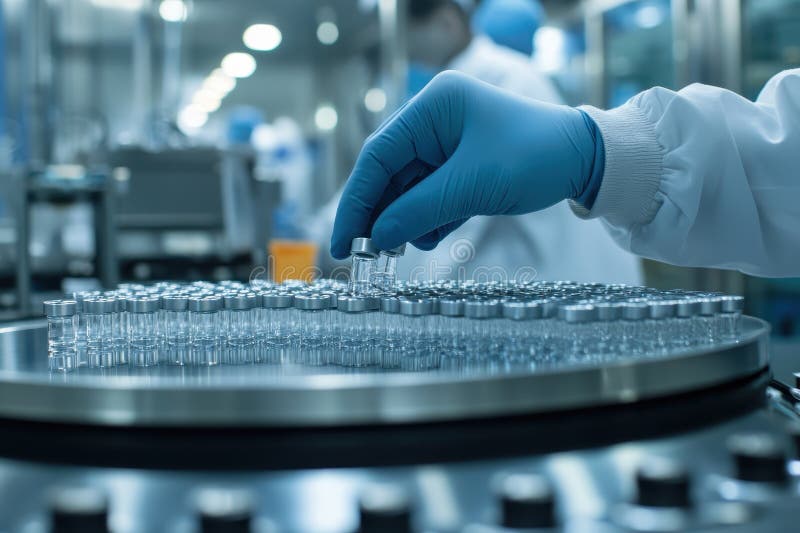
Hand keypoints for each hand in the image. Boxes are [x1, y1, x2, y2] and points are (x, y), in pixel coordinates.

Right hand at [330, 70, 603, 258]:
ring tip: (409, 246)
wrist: (585, 161)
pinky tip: (432, 235)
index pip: (378, 155)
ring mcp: (445, 143)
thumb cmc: (534, 158)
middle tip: (365, 255)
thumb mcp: (471, 186)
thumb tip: (376, 236)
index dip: (356, 201)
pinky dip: (427, 218)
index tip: (342, 242)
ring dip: (406, 221)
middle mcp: (433, 120)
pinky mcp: (457, 165)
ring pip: (407, 189)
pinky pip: (428, 195)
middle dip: (380, 215)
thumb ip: (418, 210)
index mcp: (434, 107)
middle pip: (388, 173)